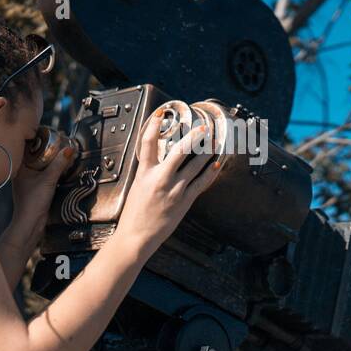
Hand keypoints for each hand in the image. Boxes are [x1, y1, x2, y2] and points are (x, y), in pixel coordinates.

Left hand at [6, 141, 75, 255]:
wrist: (29, 224)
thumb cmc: (32, 202)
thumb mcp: (48, 180)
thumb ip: (59, 164)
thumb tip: (70, 149)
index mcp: (18, 166)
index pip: (25, 144)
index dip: (36, 135)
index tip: (48, 130)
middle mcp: (21, 170)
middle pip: (33, 151)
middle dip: (45, 144)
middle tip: (59, 137)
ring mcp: (27, 178)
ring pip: (38, 161)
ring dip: (49, 155)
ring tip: (61, 148)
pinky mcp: (34, 186)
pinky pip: (42, 170)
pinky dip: (50, 165)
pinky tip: (59, 164)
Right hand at [113, 111, 221, 256]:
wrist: (137, 236)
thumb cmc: (134, 214)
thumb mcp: (137, 187)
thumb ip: (148, 173)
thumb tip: (157, 162)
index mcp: (144, 173)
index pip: (147, 142)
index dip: (154, 125)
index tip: (161, 114)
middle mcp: (160, 178)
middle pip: (180, 150)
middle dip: (194, 136)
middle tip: (203, 127)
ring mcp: (174, 190)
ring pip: (195, 165)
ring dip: (207, 152)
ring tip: (214, 143)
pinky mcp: (184, 201)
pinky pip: (201, 183)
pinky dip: (210, 173)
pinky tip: (216, 165)